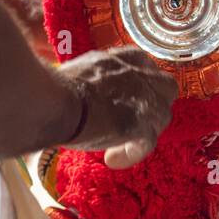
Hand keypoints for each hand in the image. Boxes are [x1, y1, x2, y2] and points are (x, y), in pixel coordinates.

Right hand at [57, 46, 176, 168]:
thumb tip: (92, 90)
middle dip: (155, 103)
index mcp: (126, 58)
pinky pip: (147, 143)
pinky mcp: (140, 126)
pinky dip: (130, 154)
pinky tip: (112, 159)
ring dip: (144, 131)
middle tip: (134, 119)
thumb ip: (99, 76)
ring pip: (161, 118)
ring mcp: (144, 100)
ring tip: (118, 143)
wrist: (51, 102)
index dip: (141, 85)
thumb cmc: (55, 87)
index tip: (127, 98)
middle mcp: (141, 75)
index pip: (147, 68)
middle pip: (166, 89)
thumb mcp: (83, 68)